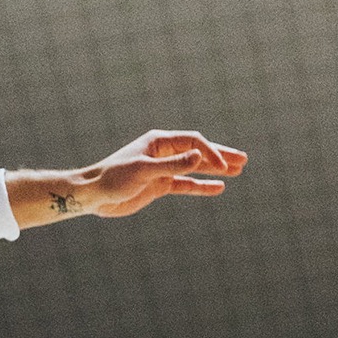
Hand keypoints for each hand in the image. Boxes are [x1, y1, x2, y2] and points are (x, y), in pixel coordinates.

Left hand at [67, 129, 245, 218]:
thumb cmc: (114, 177)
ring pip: (194, 168)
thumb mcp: (145, 170)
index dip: (210, 152)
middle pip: (197, 151)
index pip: (192, 141)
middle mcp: (162, 153)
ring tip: (237, 171)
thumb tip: (199, 156)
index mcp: (158, 142)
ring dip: (214, 169)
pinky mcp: (159, 186)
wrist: (94, 195)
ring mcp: (162, 169)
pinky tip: (218, 188)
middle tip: (243, 159)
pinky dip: (201, 186)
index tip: (223, 168)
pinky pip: (185, 184)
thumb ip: (173, 165)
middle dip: (219, 155)